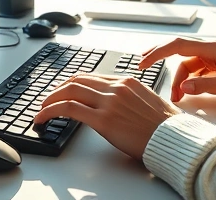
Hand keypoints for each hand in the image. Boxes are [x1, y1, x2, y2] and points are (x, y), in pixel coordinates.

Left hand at [34, 74, 181, 159]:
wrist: (174, 138)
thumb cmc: (166, 126)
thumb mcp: (148, 102)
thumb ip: (129, 98)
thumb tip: (116, 104)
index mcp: (126, 82)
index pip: (90, 77)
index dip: (72, 84)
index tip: (62, 91)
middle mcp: (116, 88)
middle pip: (76, 81)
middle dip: (57, 90)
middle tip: (47, 100)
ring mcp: (109, 102)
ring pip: (69, 92)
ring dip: (50, 100)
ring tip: (41, 110)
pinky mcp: (103, 120)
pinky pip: (69, 110)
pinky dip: (50, 111)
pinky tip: (42, 118)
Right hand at [138, 37, 215, 101]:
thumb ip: (205, 86)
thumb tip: (183, 88)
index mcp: (211, 48)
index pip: (177, 46)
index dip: (158, 52)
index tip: (144, 61)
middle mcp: (208, 50)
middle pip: (177, 53)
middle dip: (160, 60)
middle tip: (143, 68)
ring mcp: (211, 58)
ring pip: (186, 65)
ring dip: (178, 80)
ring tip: (176, 97)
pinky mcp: (214, 66)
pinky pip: (194, 71)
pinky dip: (187, 81)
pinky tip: (186, 92)